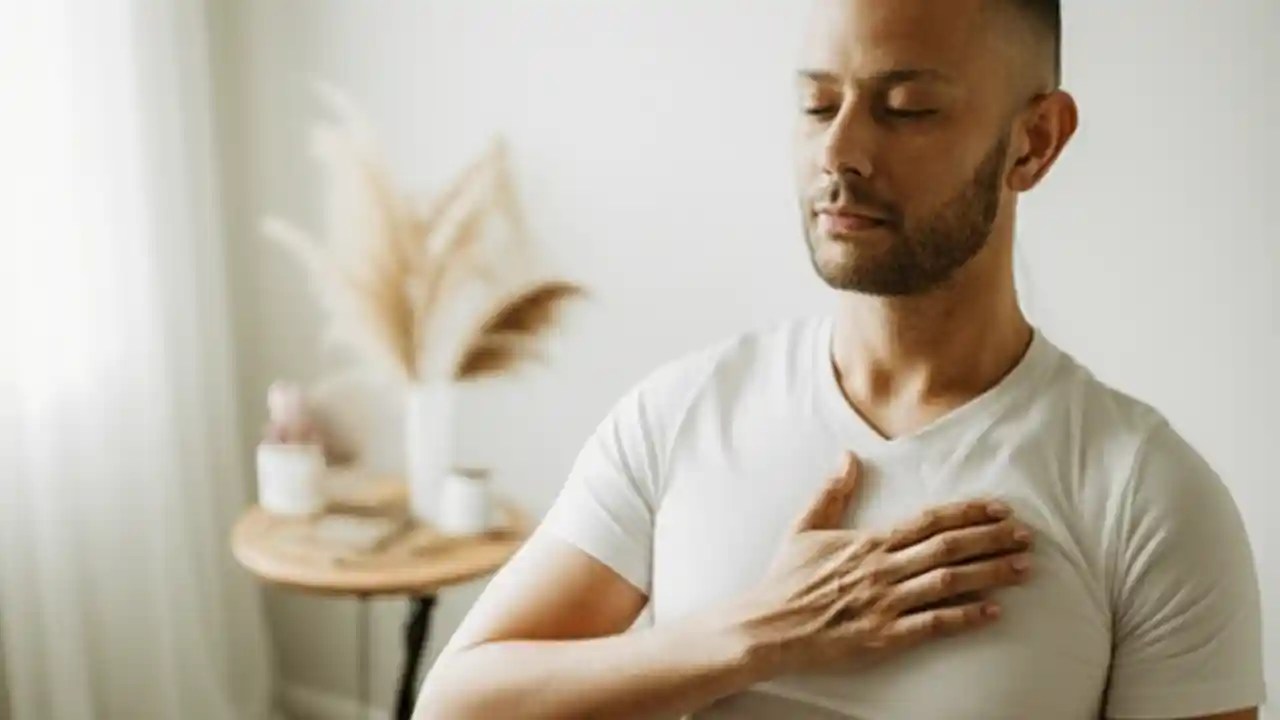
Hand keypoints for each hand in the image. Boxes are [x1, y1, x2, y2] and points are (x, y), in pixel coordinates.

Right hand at [731, 452, 1033, 674]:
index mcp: (869, 542)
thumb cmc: (786, 580)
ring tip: (1023, 568)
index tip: (999, 508)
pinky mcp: (886, 636)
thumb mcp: (804, 528)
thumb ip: (831, 493)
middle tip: (1026, 535)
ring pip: (949, 582)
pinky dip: (966, 617)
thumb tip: (848, 456)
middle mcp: (883, 569)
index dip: (967, 512)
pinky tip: (994, 611)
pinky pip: (934, 624)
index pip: (928, 521)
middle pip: (949, 548)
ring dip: (990, 573)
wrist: (768, 627)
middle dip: (991, 539)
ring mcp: (886, 603)